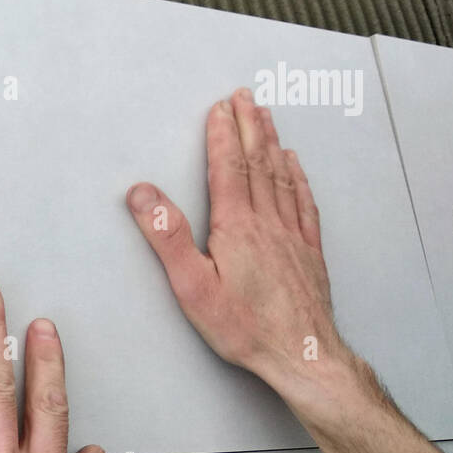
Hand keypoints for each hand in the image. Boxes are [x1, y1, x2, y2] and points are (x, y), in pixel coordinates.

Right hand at [124, 88, 350, 399]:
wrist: (303, 355)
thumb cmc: (245, 328)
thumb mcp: (192, 286)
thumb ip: (167, 236)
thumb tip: (143, 195)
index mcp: (237, 227)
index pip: (227, 168)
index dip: (222, 135)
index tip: (219, 109)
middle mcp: (268, 223)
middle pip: (258, 163)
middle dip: (250, 126)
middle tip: (244, 97)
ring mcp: (293, 236)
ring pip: (282, 177)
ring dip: (272, 142)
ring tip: (266, 117)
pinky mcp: (309, 253)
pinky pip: (303, 202)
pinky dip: (297, 177)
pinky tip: (295, 166)